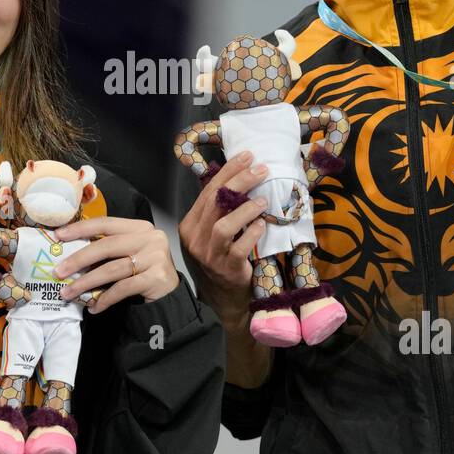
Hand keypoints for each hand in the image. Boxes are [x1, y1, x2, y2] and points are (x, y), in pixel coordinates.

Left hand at [53, 217, 179, 311]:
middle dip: (79, 259)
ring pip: (112, 269)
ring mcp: (156, 258)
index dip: (81, 228)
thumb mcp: (129, 253)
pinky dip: (105, 299)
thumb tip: (69, 251)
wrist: (170, 296)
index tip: (59, 235)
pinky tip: (93, 307)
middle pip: (107, 246)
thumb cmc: (143, 272)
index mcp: (140, 227)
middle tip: (58, 271)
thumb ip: (108, 248)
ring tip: (68, 292)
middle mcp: (151, 239)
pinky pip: (123, 288)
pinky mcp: (157, 278)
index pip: (106, 223)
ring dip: (86, 283)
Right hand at [177, 151, 268, 318]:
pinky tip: (263, 225)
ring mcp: (209, 256)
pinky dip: (252, 234)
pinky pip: (239, 248)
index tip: (247, 156)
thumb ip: (220, 209)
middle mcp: (195, 239)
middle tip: (260, 170)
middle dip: (238, 182)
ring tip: (262, 201)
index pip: (207, 192)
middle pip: (215, 203)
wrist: (226, 296)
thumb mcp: (214, 232)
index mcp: (190, 225)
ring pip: (223, 226)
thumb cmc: (223, 257)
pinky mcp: (226, 269)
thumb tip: (240, 174)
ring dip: (244, 209)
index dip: (228, 172)